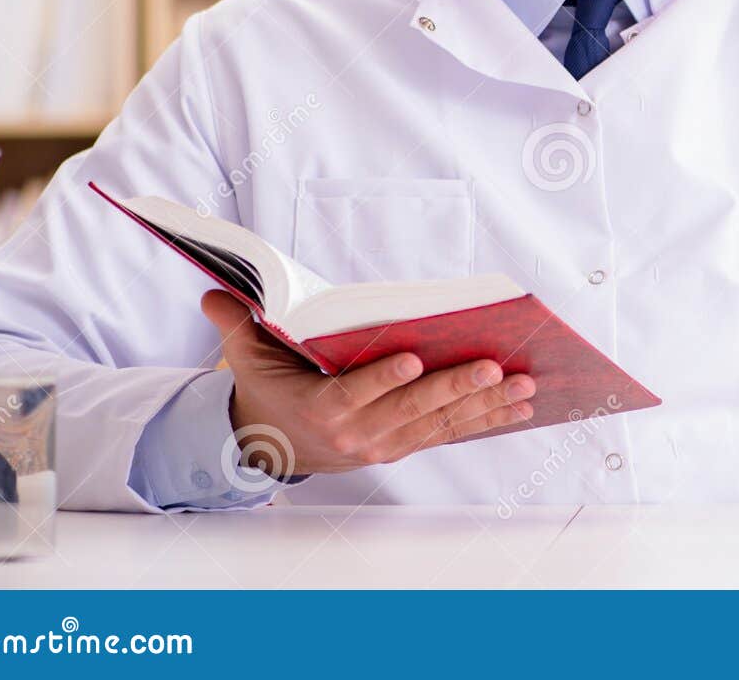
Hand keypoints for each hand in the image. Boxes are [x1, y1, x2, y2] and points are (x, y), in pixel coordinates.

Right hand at [200, 290, 535, 477]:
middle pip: (412, 411)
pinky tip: (520, 404)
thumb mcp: (246, 359)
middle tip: (492, 365)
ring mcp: (388, 444)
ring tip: (524, 385)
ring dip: (486, 405)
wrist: (272, 446)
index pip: (356, 394)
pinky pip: (452, 433)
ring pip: (442, 424)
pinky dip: (488, 419)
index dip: (385, 379)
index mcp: (322, 409)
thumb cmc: (270, 390)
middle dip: (456, 387)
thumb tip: (213, 292)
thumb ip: (236, 325)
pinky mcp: (407, 445)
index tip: (414, 359)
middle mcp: (360, 433)